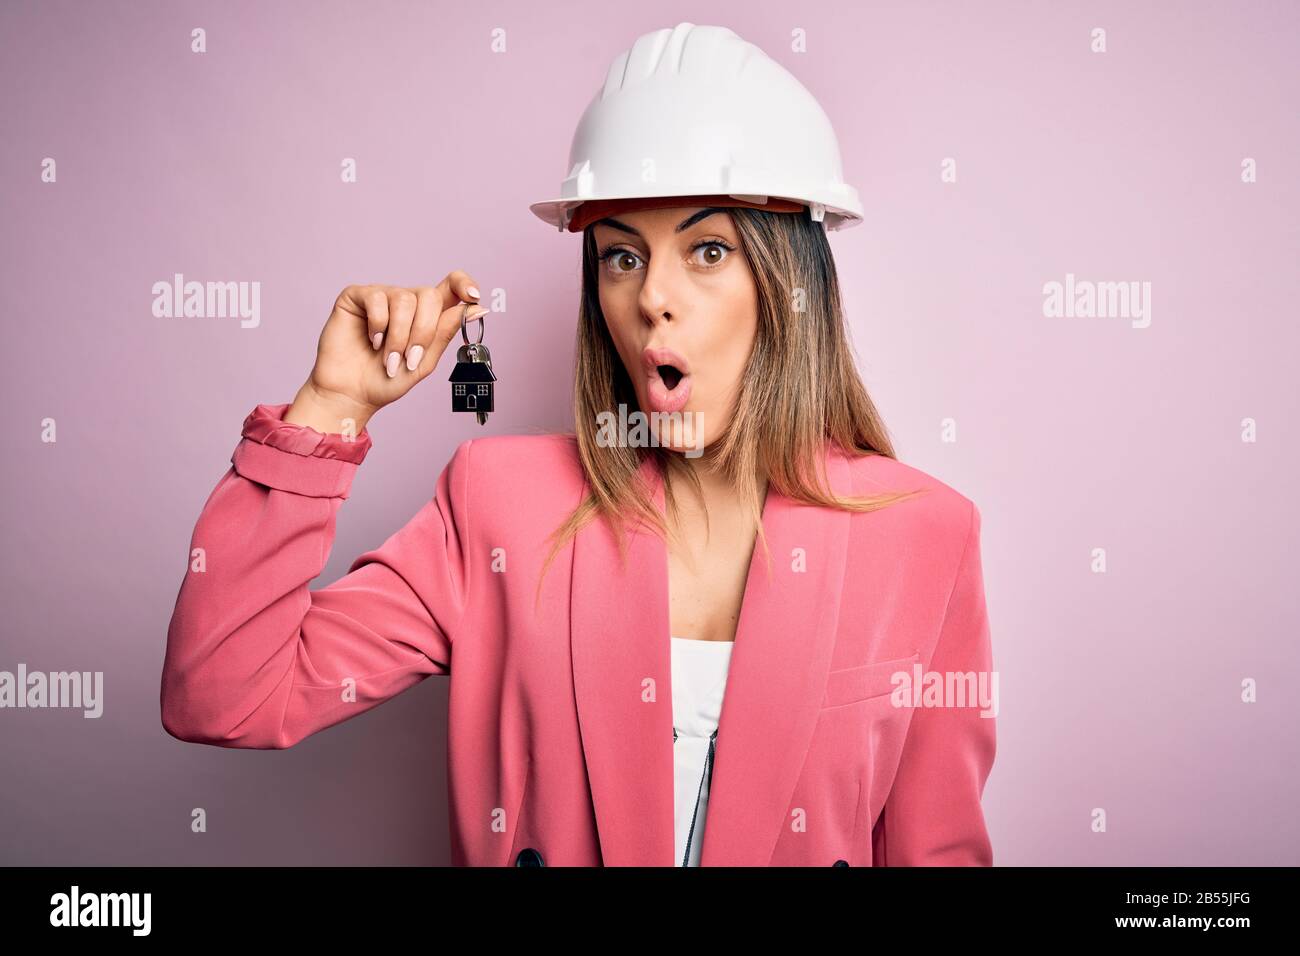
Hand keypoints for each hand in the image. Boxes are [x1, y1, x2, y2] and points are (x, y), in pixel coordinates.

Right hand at [286, 273, 488, 434]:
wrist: (352, 394)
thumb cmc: (386, 380)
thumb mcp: (425, 362)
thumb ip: (446, 332)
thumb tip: (476, 309)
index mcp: (427, 316)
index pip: (451, 286)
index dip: (464, 285)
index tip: (474, 297)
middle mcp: (406, 302)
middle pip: (430, 295)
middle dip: (423, 331)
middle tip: (410, 358)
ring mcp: (381, 296)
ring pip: (404, 299)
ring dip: (399, 335)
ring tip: (388, 358)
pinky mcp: (357, 296)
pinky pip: (377, 298)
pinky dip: (378, 325)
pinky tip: (372, 340)